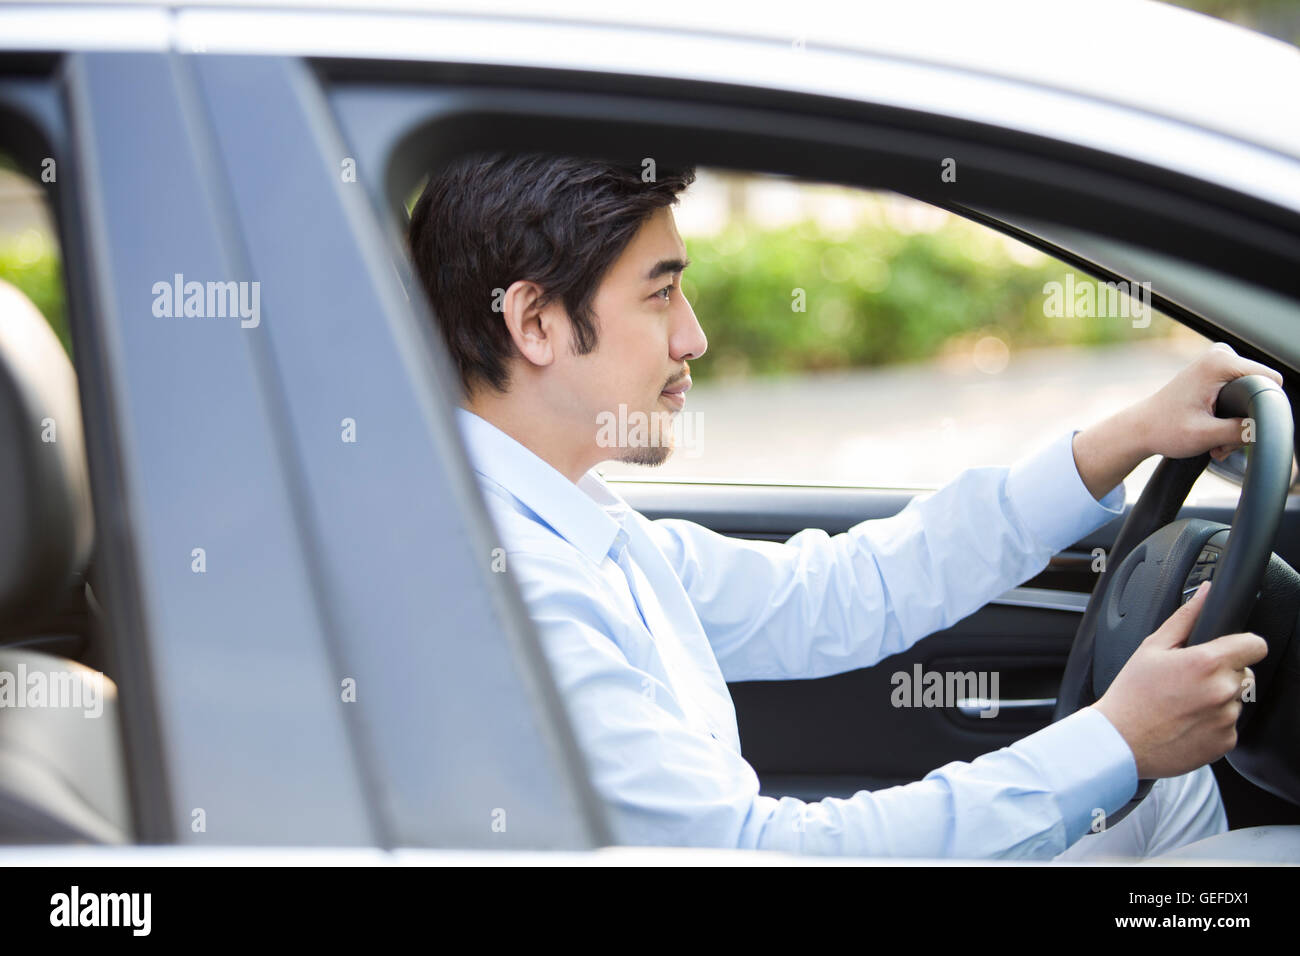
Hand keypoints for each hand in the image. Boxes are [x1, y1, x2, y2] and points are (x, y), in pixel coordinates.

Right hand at [1091, 580, 1266, 778]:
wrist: (1121, 741)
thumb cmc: (1131, 695)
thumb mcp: (1152, 647)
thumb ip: (1185, 617)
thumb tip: (1205, 593)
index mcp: (1207, 662)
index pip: (1255, 645)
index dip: (1242, 644)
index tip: (1228, 650)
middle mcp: (1223, 691)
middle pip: (1245, 672)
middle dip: (1223, 673)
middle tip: (1189, 680)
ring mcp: (1226, 719)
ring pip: (1236, 700)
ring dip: (1218, 699)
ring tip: (1183, 703)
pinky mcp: (1226, 742)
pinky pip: (1229, 725)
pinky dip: (1213, 723)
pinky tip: (1186, 721)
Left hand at [1135, 342, 1283, 462]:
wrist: (1140, 429)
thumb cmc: (1164, 429)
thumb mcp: (1207, 435)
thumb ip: (1242, 430)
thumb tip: (1263, 426)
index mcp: (1220, 362)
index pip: (1270, 382)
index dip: (1261, 409)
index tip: (1234, 427)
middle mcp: (1221, 355)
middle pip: (1258, 392)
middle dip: (1244, 421)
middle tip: (1219, 439)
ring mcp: (1218, 363)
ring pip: (1249, 399)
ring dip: (1236, 425)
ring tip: (1213, 440)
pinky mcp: (1215, 374)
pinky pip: (1238, 398)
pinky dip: (1229, 420)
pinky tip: (1212, 433)